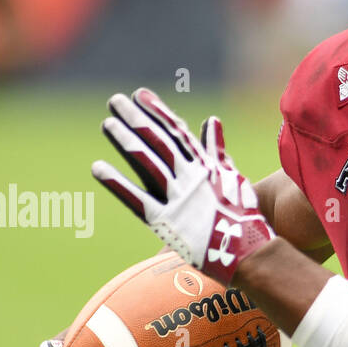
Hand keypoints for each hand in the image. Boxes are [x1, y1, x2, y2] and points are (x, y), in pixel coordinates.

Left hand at [91, 89, 274, 283]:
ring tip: (107, 124)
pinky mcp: (166, 222)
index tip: (141, 95)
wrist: (250, 252)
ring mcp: (178, 199)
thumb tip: (211, 121)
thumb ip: (218, 151)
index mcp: (206, 167)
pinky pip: (137, 200)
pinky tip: (97, 169)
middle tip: (115, 101)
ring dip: (126, 142)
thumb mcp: (234, 178)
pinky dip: (117, 184)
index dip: (159, 112)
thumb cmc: (244, 218)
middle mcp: (190, 178)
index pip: (178, 134)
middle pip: (159, 143)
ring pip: (148, 164)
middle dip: (137, 120)